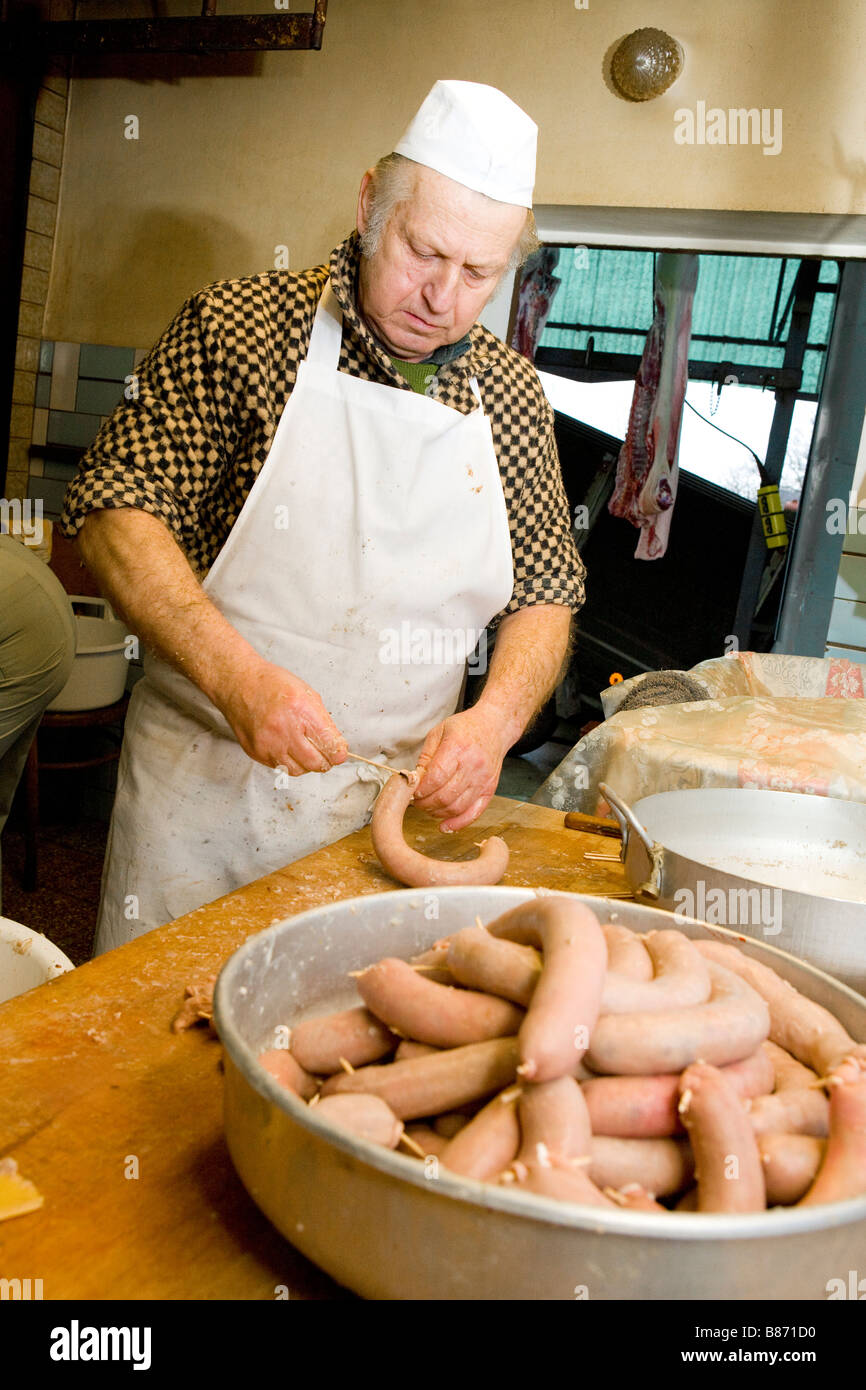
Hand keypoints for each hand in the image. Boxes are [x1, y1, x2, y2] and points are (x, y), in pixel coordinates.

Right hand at [215, 655, 347, 774]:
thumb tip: (336, 746)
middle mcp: (284, 730)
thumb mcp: (307, 695)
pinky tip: (288, 747)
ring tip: (305, 750)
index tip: (339, 753)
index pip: (329, 745)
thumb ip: (324, 722)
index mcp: (301, 711)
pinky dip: (288, 761)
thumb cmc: (271, 685)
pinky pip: (280, 767)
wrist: (238, 684)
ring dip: (306, 764)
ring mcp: (268, 744)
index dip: (338, 752)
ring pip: (298, 770)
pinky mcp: (256, 753)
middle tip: (325, 755)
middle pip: (316, 763)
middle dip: (325, 761)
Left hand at [412, 706, 510, 830]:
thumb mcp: (439, 732)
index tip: (412, 791)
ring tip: (428, 808)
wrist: (494, 727)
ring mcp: (483, 780)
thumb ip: (426, 757)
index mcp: (458, 748)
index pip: (436, 777)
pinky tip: (445, 825)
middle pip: (445, 796)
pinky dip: (458, 823)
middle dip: (425, 803)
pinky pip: (474, 813)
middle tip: (417, 801)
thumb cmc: (466, 728)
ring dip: (437, 813)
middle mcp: (473, 766)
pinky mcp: (489, 790)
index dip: (421, 789)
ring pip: (456, 807)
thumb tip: (414, 779)